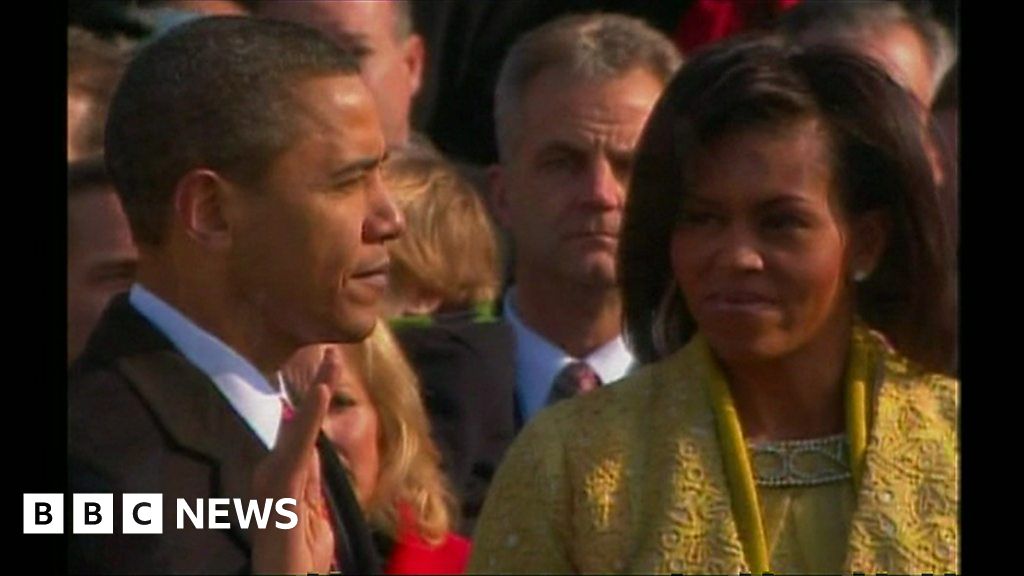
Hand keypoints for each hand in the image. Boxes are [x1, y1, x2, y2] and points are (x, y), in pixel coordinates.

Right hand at [252, 349, 343, 574]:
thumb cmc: (300, 559)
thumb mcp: (314, 512)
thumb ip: (310, 481)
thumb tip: (310, 448)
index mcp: (284, 478)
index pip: (303, 430)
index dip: (316, 398)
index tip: (332, 366)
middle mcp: (273, 475)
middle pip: (299, 422)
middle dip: (317, 385)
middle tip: (335, 351)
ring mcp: (274, 482)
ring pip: (297, 430)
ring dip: (315, 395)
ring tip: (331, 364)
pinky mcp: (280, 492)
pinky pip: (297, 450)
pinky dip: (308, 420)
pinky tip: (320, 395)